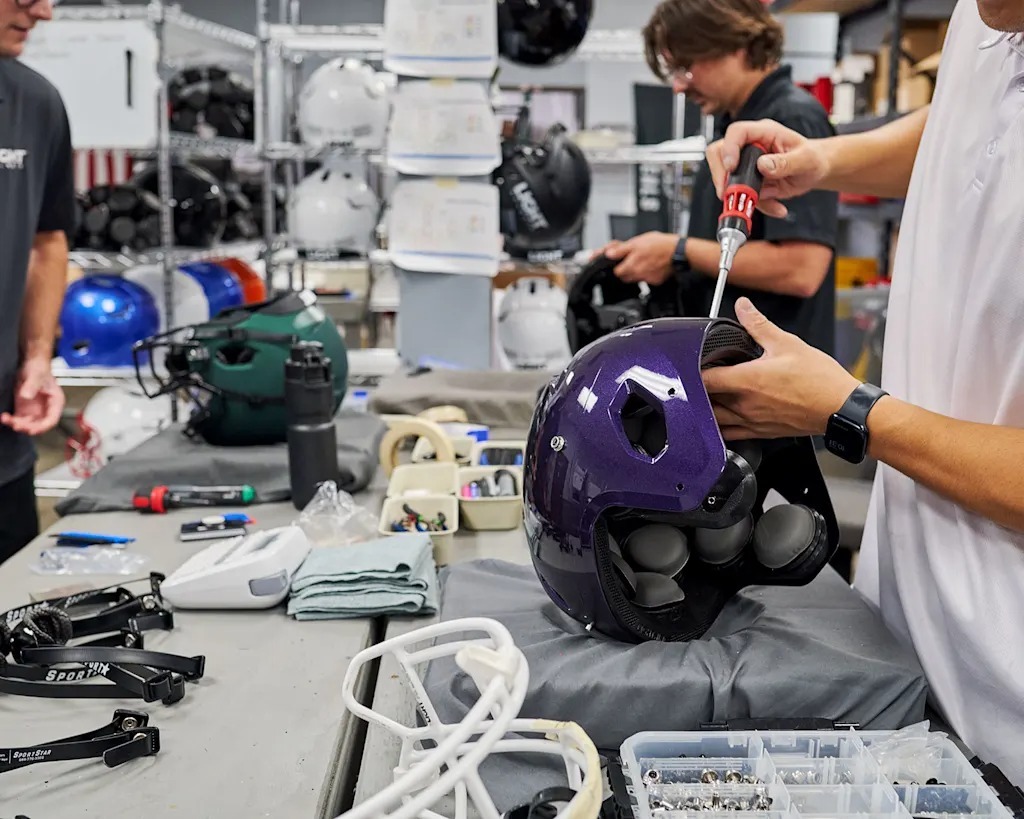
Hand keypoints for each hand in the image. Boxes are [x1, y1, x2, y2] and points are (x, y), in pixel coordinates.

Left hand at [0, 358, 64, 436]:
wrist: (30, 364)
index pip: (52, 419)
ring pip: (28, 424)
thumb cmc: (39, 368)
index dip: (43, 426)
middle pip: (39, 425)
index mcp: (55, 402)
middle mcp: (46, 409)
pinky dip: (11, 421)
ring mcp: (35, 410)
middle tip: (16, 424)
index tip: (32, 429)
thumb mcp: (36, 375)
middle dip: (27, 427)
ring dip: (18, 425)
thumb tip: (26, 396)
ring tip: (7, 419)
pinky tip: (5, 417)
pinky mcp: (24, 409)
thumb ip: (32, 385)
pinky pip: (19, 419)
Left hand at [599, 232, 677, 285]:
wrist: (679, 252)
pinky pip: (648, 280)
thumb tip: (608, 254)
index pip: (616, 272)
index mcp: (631, 265)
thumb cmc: (660, 244)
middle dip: (626, 270)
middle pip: (625, 277)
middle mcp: (638, 275)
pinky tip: (653, 266)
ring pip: (636, 279)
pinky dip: (648, 274)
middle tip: (633, 260)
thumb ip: (621, 249)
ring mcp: (648, 279)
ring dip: (636, 272)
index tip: (621, 261)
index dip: (618, 266)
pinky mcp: (656, 281)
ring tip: (644, 262)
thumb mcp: (637, 242)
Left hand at [702, 298, 859, 439]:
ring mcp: (751, 422)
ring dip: (707, 408)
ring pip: (714, 420)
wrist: (840, 408)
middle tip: (701, 376)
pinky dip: (721, 427)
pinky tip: (722, 418)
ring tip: (708, 396)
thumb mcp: (786, 343)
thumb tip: (742, 307)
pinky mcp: (761, 433)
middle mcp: (744, 405)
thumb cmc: (819, 379)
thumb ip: (758, 325)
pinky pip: (731, 435)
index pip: (704, 379)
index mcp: (746, 381)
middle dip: (698, 388)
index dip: (694, 370)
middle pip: (704, 400)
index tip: (694, 362)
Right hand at [706, 119, 831, 218]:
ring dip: (741, 196)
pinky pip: (741, 195)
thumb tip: (763, 165)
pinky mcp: (747, 180)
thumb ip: (786, 162)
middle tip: (730, 193)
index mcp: (765, 133)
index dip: (729, 148)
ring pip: (726, 178)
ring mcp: (746, 163)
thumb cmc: (812, 159)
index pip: (737, 132)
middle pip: (720, 154)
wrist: (814, 171)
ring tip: (769, 202)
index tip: (731, 168)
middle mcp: (751, 146)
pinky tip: (776, 207)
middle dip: (722, 176)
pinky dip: (755, 206)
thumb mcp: (806, 160)